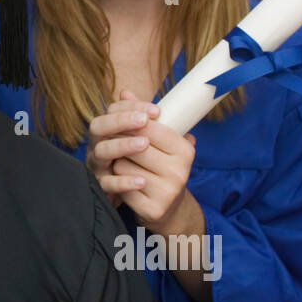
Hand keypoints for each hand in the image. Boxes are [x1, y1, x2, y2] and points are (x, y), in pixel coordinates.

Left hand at [89, 88, 196, 230]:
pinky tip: (124, 183)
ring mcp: (167, 192)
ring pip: (122, 165)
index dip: (131, 123)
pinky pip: (120, 186)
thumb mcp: (158, 142)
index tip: (125, 125)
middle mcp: (180, 171)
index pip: (149, 127)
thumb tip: (124, 92)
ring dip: (118, 163)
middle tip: (122, 147)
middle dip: (123, 144)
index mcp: (185, 151)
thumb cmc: (161, 167)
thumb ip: (141, 116)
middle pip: (134, 145)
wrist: (168, 208)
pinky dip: (116, 182)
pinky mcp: (152, 209)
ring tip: (126, 166)